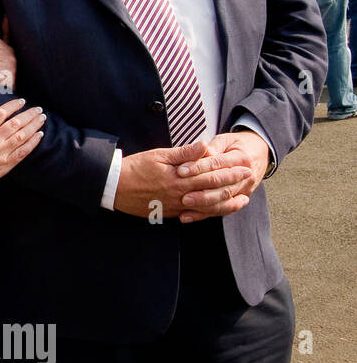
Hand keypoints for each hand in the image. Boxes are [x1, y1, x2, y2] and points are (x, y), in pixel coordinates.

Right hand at [0, 96, 44, 191]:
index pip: (1, 113)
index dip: (13, 105)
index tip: (22, 101)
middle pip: (15, 123)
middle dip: (29, 114)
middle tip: (38, 109)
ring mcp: (1, 153)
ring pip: (22, 135)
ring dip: (34, 125)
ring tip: (41, 118)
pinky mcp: (6, 164)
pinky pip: (23, 151)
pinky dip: (33, 142)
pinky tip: (39, 135)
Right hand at [114, 141, 251, 218]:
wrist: (114, 187)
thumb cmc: (134, 168)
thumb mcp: (158, 155)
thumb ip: (184, 153)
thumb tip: (205, 146)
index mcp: (178, 179)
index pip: (210, 175)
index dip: (229, 171)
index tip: (244, 166)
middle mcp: (180, 195)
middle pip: (212, 191)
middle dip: (233, 185)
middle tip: (249, 178)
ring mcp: (176, 207)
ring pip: (207, 207)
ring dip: (226, 203)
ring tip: (241, 200)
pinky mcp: (170, 213)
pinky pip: (194, 215)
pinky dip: (209, 213)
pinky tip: (218, 211)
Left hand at [173, 131, 269, 222]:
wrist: (259, 153)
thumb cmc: (237, 145)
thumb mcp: (226, 139)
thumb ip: (215, 145)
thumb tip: (204, 150)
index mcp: (241, 159)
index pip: (217, 164)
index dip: (198, 167)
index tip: (180, 170)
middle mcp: (246, 177)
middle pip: (222, 187)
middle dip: (201, 192)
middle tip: (182, 195)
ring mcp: (244, 190)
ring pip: (223, 201)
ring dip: (203, 205)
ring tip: (184, 205)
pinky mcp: (239, 199)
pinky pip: (222, 209)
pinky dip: (204, 214)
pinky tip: (187, 216)